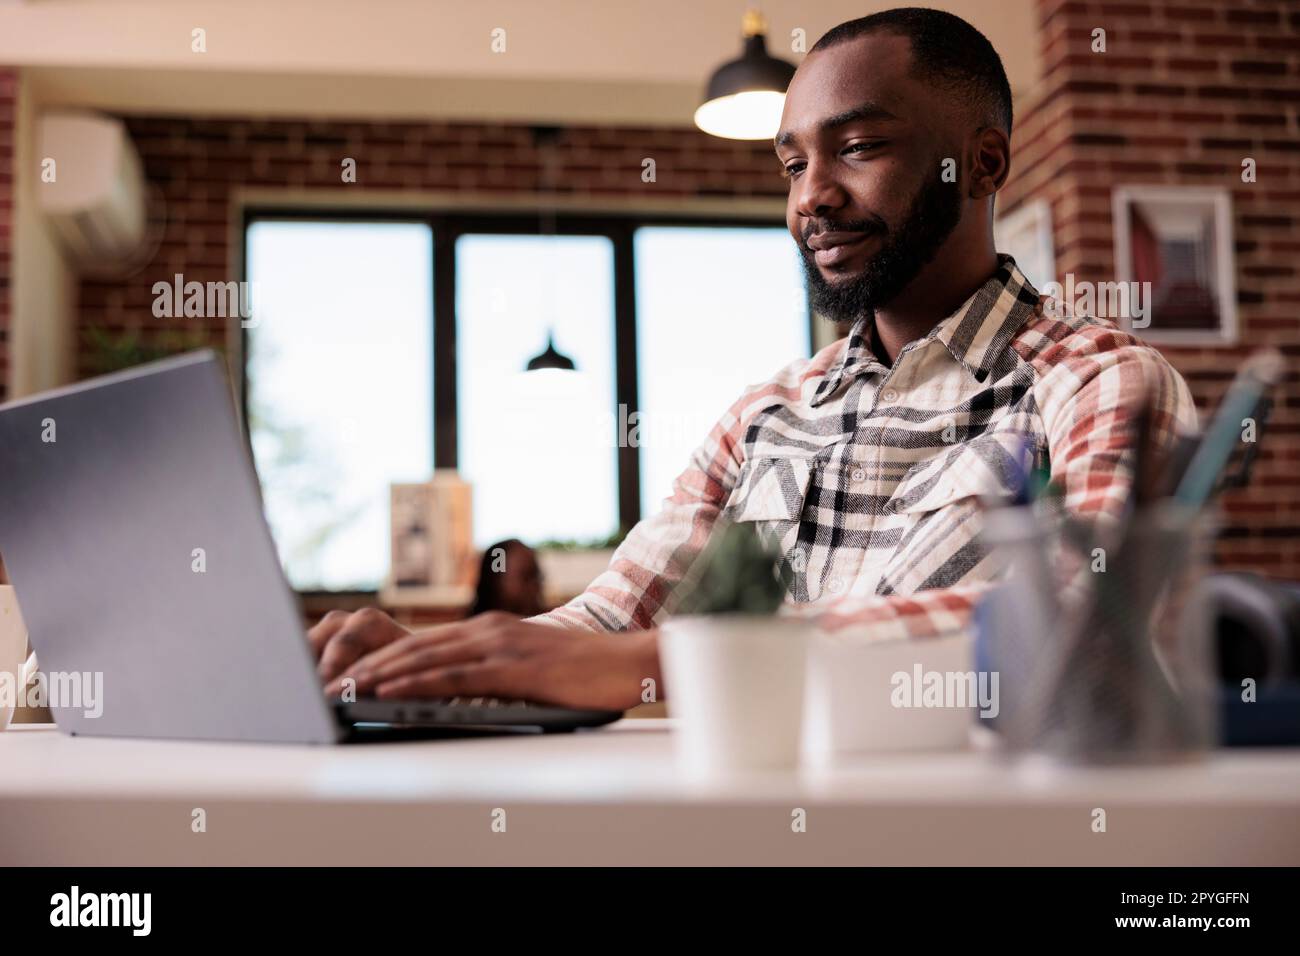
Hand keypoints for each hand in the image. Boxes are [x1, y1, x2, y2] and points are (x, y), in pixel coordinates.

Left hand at [322, 611, 659, 711]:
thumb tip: (459, 695)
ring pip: (428, 657)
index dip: (384, 657)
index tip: (351, 674)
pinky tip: (392, 691)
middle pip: (416, 645)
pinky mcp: (515, 666)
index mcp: (491, 630)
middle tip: (333, 682)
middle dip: (369, 664)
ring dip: (382, 673)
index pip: (425, 642)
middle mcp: (490, 630)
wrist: (629, 663)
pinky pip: (456, 675)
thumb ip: (495, 674)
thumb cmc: (584, 673)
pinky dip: (418, 682)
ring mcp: (502, 645)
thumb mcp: (530, 669)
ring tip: (348, 687)